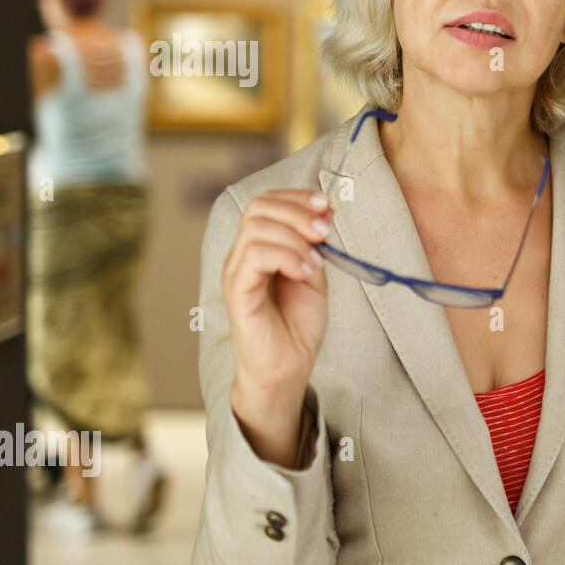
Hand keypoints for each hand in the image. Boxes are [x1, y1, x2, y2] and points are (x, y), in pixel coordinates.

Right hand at [222, 190, 332, 443]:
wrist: (288, 367)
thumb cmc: (298, 324)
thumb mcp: (313, 275)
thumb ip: (313, 245)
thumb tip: (323, 213)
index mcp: (260, 247)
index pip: (267, 203)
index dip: (297, 197)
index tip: (328, 206)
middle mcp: (242, 255)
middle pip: (259, 208)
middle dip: (298, 212)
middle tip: (325, 232)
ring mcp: (237, 273)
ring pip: (256, 230)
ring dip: (295, 239)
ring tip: (315, 263)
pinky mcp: (237, 294)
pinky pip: (254, 258)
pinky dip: (286, 257)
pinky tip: (305, 272)